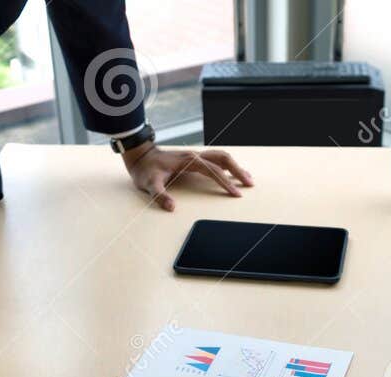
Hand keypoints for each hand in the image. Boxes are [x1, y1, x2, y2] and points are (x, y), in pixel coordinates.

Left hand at [122, 142, 252, 210]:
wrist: (140, 156)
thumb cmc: (145, 170)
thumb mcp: (149, 184)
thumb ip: (160, 195)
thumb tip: (171, 207)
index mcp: (189, 160)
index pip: (213, 170)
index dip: (225, 182)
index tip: (235, 193)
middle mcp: (195, 155)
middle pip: (223, 159)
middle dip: (238, 171)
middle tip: (249, 184)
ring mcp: (196, 156)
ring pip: (222, 157)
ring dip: (235, 167)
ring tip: (247, 178)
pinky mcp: (195, 159)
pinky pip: (216, 160)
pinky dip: (228, 166)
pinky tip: (234, 173)